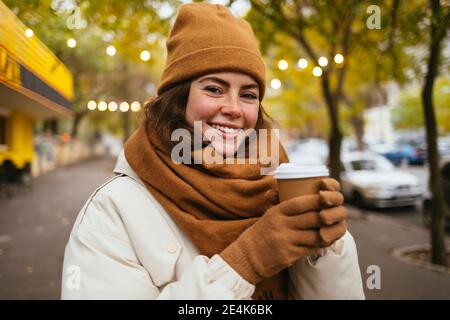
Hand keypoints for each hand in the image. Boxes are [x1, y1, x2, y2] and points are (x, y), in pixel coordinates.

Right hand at [220, 178, 346, 283]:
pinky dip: (319, 244)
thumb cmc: (260, 233)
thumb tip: (306, 197)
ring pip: (315, 235)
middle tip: (334, 213)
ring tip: (332, 228)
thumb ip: (285, 208)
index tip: (326, 198)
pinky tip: (323, 241)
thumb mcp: (269, 215)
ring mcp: (285, 242)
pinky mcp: (289, 256)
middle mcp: (280, 226)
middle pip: (311, 219)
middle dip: (326, 216)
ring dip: (326, 232)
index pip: (299, 203)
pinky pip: (310, 249)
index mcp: (276, 213)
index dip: (315, 200)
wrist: (247, 257)